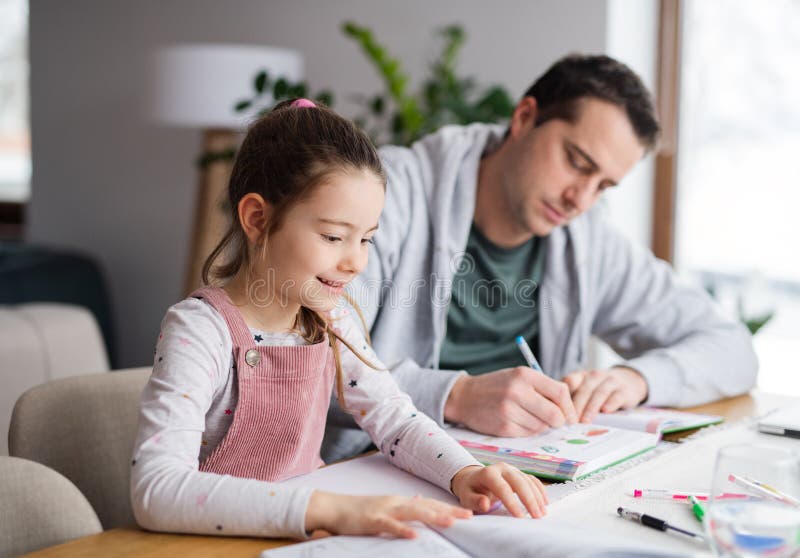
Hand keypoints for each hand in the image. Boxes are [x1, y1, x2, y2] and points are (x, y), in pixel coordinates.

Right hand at [304, 492, 471, 538]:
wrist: (333, 508)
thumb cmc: (359, 510)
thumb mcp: (385, 505)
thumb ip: (404, 504)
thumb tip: (421, 499)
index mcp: (400, 501)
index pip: (429, 504)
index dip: (448, 508)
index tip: (468, 513)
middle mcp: (396, 502)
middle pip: (426, 506)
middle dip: (448, 511)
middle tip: (468, 517)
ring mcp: (384, 510)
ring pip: (412, 512)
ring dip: (432, 517)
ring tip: (450, 523)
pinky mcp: (372, 520)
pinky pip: (390, 525)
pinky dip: (403, 530)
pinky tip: (415, 536)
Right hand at [444, 367, 577, 436]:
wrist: (465, 397)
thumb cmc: (496, 386)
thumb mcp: (518, 376)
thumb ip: (542, 388)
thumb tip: (569, 408)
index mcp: (524, 375)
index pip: (560, 392)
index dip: (569, 406)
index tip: (570, 415)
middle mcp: (517, 391)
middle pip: (555, 414)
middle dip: (559, 421)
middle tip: (554, 421)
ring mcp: (510, 410)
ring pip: (542, 426)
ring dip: (541, 426)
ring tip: (528, 417)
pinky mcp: (504, 426)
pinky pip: (529, 434)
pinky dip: (528, 431)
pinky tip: (517, 422)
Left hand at [451, 464, 547, 518]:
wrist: (472, 478)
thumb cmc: (470, 490)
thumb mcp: (466, 497)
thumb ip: (475, 501)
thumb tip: (485, 503)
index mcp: (488, 473)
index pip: (502, 488)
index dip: (512, 502)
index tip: (520, 517)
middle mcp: (502, 468)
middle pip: (519, 482)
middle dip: (529, 500)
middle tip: (537, 517)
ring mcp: (512, 469)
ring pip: (528, 481)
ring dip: (537, 497)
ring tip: (542, 513)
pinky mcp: (519, 472)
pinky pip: (532, 480)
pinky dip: (540, 490)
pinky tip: (545, 503)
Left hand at [562, 366, 648, 422]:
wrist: (628, 381)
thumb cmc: (599, 390)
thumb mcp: (585, 391)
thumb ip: (572, 400)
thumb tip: (557, 417)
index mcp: (581, 376)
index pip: (569, 381)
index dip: (563, 396)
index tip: (558, 411)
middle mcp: (595, 376)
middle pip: (584, 389)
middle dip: (576, 406)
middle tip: (571, 421)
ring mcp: (610, 381)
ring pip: (599, 393)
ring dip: (591, 408)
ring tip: (585, 421)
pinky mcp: (624, 390)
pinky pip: (617, 396)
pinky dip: (611, 403)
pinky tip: (606, 411)